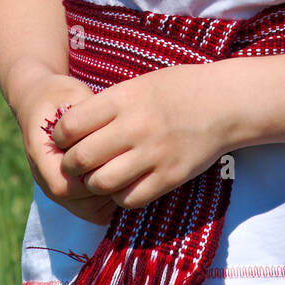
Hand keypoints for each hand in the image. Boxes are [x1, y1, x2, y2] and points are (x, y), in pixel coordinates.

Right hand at [15, 71, 118, 224]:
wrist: (40, 101)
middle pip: (76, 203)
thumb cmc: (59, 95)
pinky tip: (123, 179)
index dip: (90, 179)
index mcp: (41, 155)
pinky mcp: (68, 189)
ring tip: (129, 174)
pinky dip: (107, 201)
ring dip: (108, 198)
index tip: (114, 160)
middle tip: (129, 169)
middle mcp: (44, 176)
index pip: (63, 185)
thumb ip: (86, 113)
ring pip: (85, 210)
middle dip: (105, 191)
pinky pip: (90, 208)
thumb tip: (109, 131)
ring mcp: (55, 185)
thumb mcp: (72, 94)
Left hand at [49, 63, 230, 212]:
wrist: (225, 103)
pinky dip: (120, 196)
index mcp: (124, 99)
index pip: (71, 125)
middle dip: (71, 165)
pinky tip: (125, 184)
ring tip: (100, 175)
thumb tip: (71, 127)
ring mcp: (153, 155)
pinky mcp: (169, 177)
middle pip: (81, 159)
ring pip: (101, 183)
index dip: (60, 136)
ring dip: (94, 183)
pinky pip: (129, 199)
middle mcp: (135, 128)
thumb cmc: (178, 89)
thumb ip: (108, 105)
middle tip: (76, 163)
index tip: (64, 139)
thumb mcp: (139, 85)